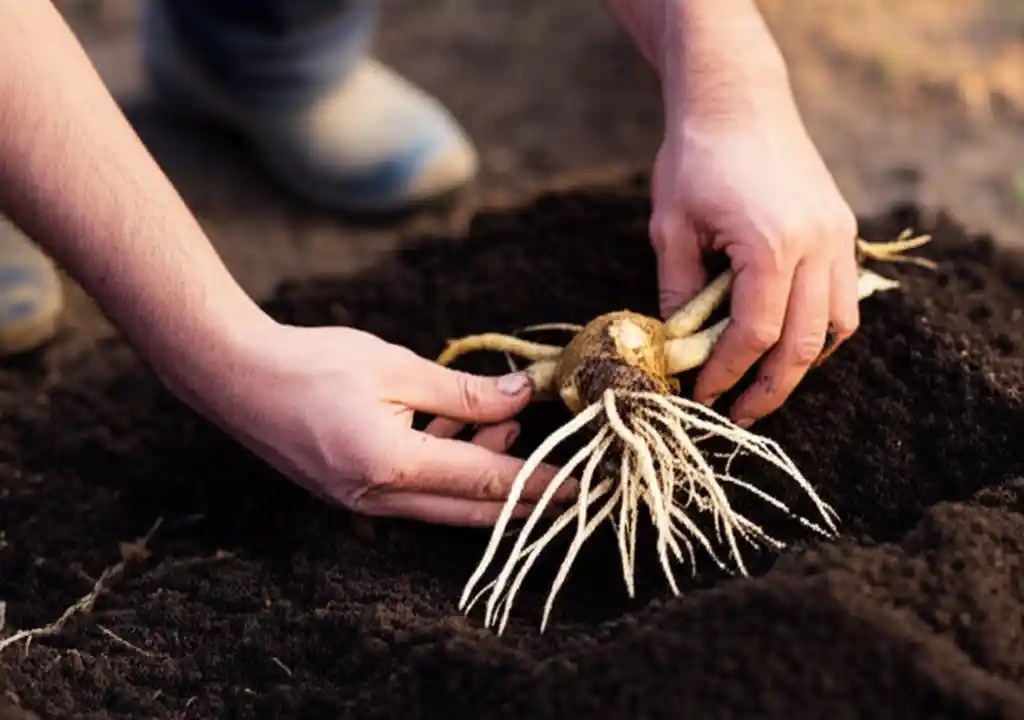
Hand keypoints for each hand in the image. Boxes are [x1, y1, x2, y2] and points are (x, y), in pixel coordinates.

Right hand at [165, 321, 566, 525]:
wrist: (230, 375)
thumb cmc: (310, 361)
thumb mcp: (395, 366)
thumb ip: (463, 390)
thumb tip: (522, 397)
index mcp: (391, 465)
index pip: (486, 483)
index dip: (539, 483)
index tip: (582, 486)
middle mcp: (377, 499)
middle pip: (471, 512)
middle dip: (525, 499)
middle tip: (571, 486)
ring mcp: (359, 503)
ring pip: (444, 505)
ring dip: (484, 475)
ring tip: (511, 424)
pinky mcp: (349, 493)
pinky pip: (415, 493)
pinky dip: (447, 468)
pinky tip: (462, 429)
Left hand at [650, 98, 858, 426]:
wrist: (738, 98)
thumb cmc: (695, 158)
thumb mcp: (672, 229)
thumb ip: (679, 295)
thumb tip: (679, 351)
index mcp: (772, 246)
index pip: (756, 335)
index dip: (727, 374)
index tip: (702, 395)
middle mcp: (818, 245)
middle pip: (806, 344)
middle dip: (771, 388)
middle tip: (739, 415)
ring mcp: (838, 237)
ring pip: (838, 327)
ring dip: (803, 362)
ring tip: (764, 382)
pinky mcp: (843, 228)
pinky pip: (844, 296)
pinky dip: (821, 327)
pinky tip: (787, 337)